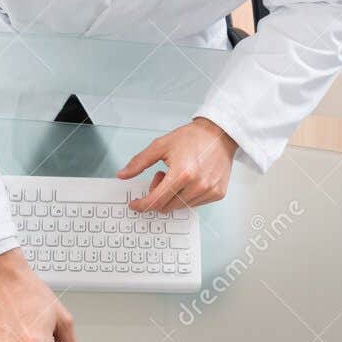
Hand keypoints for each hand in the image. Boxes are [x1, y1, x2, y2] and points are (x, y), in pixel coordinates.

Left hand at [117, 117, 238, 211]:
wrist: (219, 134)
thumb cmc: (193, 138)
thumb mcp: (161, 146)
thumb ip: (139, 162)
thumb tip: (123, 174)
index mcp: (182, 173)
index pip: (155, 201)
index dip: (141, 205)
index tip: (136, 204)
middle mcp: (197, 185)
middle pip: (166, 206)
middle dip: (157, 195)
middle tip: (161, 176)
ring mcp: (209, 191)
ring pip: (180, 207)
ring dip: (172, 196)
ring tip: (178, 176)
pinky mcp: (217, 194)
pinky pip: (194, 205)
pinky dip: (186, 196)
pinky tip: (189, 180)